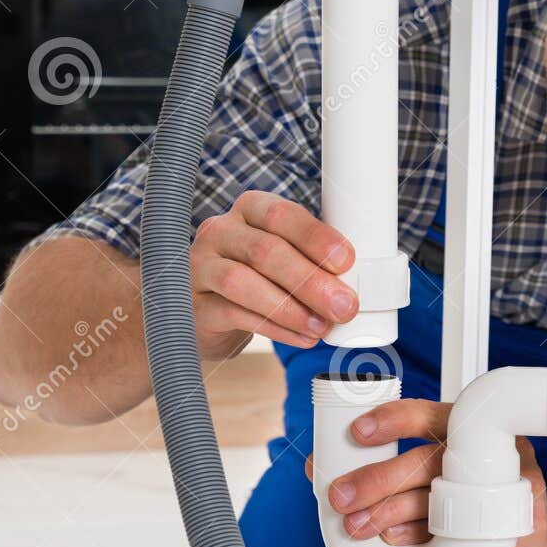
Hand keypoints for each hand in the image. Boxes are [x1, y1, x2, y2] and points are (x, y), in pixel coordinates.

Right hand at [189, 192, 357, 358]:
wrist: (209, 310)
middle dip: (310, 280)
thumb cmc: (258, 277)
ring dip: (290, 307)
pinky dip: (273, 328)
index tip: (346, 261)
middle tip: (344, 305)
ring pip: (242, 282)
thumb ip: (312, 260)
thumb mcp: (283, 257)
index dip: (315, 237)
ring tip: (322, 326)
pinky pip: (232, 314)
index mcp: (249, 210)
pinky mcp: (194, 304)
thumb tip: (352, 284)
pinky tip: (301, 337)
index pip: (281, 214)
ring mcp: (200, 266)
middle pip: (265, 250)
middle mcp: (220, 231)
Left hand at [302, 398, 546, 546]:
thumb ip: (384, 471)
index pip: (428, 413)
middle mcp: (487, 448)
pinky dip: (419, 534)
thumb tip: (320, 466)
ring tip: (360, 525)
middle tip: (340, 497)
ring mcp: (505, 481)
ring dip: (391, 510)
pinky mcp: (514, 518)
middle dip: (376, 478)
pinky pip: (461, 524)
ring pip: (438, 491)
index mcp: (464, 429)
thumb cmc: (471, 515)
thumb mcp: (428, 485)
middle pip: (427, 457)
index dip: (393, 419)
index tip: (358, 432)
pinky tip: (395, 538)